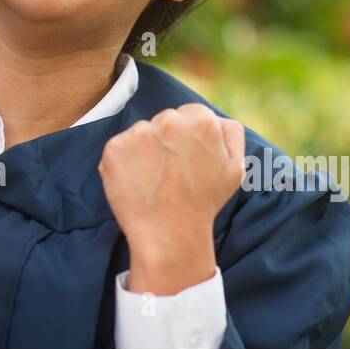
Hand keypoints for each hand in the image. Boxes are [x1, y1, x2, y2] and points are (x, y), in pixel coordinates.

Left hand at [99, 103, 245, 293]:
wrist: (169, 234)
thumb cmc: (204, 202)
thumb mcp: (235, 168)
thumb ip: (231, 134)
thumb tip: (217, 119)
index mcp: (201, 121)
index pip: (192, 114)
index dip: (191, 138)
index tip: (188, 159)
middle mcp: (168, 120)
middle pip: (166, 120)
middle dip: (168, 140)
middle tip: (173, 172)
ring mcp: (137, 134)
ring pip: (142, 133)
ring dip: (146, 149)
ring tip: (156, 180)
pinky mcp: (114, 148)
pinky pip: (121, 148)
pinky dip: (126, 162)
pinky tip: (138, 182)